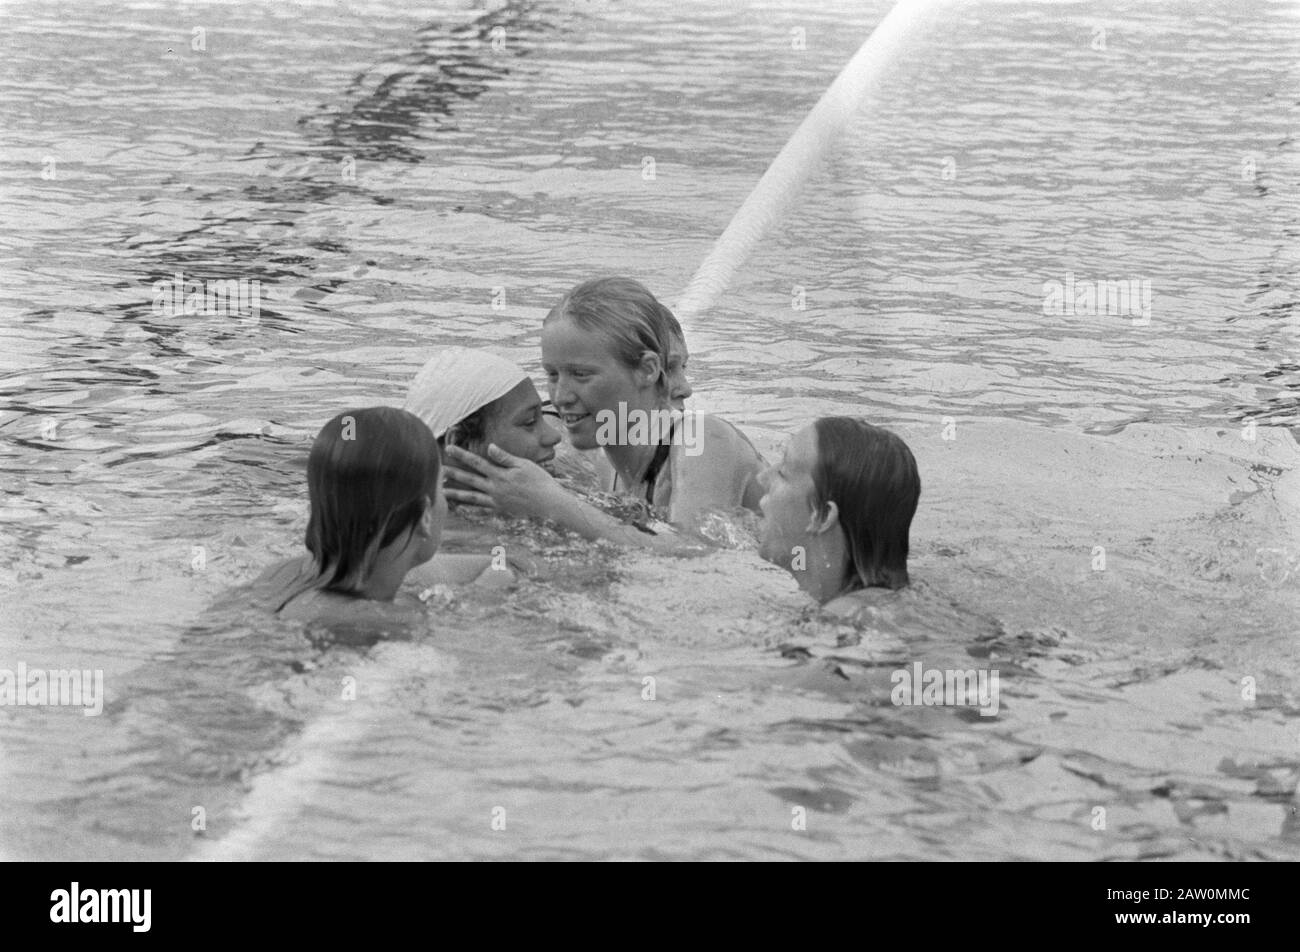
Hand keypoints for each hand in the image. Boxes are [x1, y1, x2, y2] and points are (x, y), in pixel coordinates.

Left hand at [443, 443, 563, 519]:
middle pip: (470, 479)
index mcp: (500, 475)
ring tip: (443, 491)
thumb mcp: (524, 465)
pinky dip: (469, 504)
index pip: (477, 462)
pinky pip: (481, 506)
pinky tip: (461, 503)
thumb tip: (489, 447)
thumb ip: (504, 457)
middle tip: (438, 469)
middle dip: (453, 473)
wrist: (549, 503)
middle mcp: (495, 488)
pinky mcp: (500, 508)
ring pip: (471, 496)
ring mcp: (496, 500)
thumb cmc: (540, 481)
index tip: (449, 449)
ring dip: (456, 493)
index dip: (462, 455)